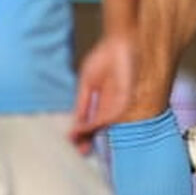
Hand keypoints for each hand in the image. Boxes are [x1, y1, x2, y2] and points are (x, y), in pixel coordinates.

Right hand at [70, 30, 136, 152]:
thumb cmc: (104, 58)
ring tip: (80, 145)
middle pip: (98, 128)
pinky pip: (111, 114)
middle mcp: (110, 106)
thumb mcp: (87, 83)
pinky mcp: (124, 98)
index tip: (70, 142)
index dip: (81, 133)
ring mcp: (118, 103)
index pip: (90, 123)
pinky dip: (98, 122)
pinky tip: (87, 127)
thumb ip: (82, 104)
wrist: (119, 42)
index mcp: (100, 102)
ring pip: (103, 125)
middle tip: (78, 152)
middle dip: (87, 140)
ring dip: (91, 135)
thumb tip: (75, 123)